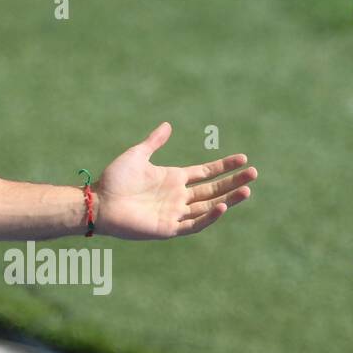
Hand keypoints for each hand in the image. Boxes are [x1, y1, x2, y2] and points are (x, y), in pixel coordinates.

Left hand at [94, 122, 255, 239]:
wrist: (98, 202)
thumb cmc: (114, 179)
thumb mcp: (137, 155)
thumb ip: (154, 142)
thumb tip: (168, 125)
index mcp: (173, 179)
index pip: (206, 173)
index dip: (224, 166)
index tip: (243, 159)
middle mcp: (178, 196)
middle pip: (213, 189)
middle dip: (233, 181)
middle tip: (254, 173)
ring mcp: (175, 213)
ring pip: (209, 206)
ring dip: (228, 198)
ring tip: (247, 189)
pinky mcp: (169, 228)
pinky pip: (194, 224)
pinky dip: (209, 217)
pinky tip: (222, 206)